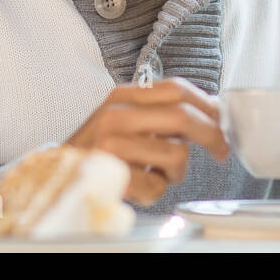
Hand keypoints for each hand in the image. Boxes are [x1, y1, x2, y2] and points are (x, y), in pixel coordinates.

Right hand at [66, 76, 230, 206]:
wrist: (58, 174)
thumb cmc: (100, 150)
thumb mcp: (125, 119)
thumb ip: (160, 112)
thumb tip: (211, 112)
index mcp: (122, 96)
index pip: (176, 88)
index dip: (207, 105)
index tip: (221, 121)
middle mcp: (116, 114)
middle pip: (182, 117)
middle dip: (211, 135)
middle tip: (221, 150)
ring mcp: (112, 144)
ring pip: (176, 154)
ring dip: (177, 171)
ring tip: (158, 172)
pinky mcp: (111, 174)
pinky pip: (157, 185)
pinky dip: (155, 190)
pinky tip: (139, 184)